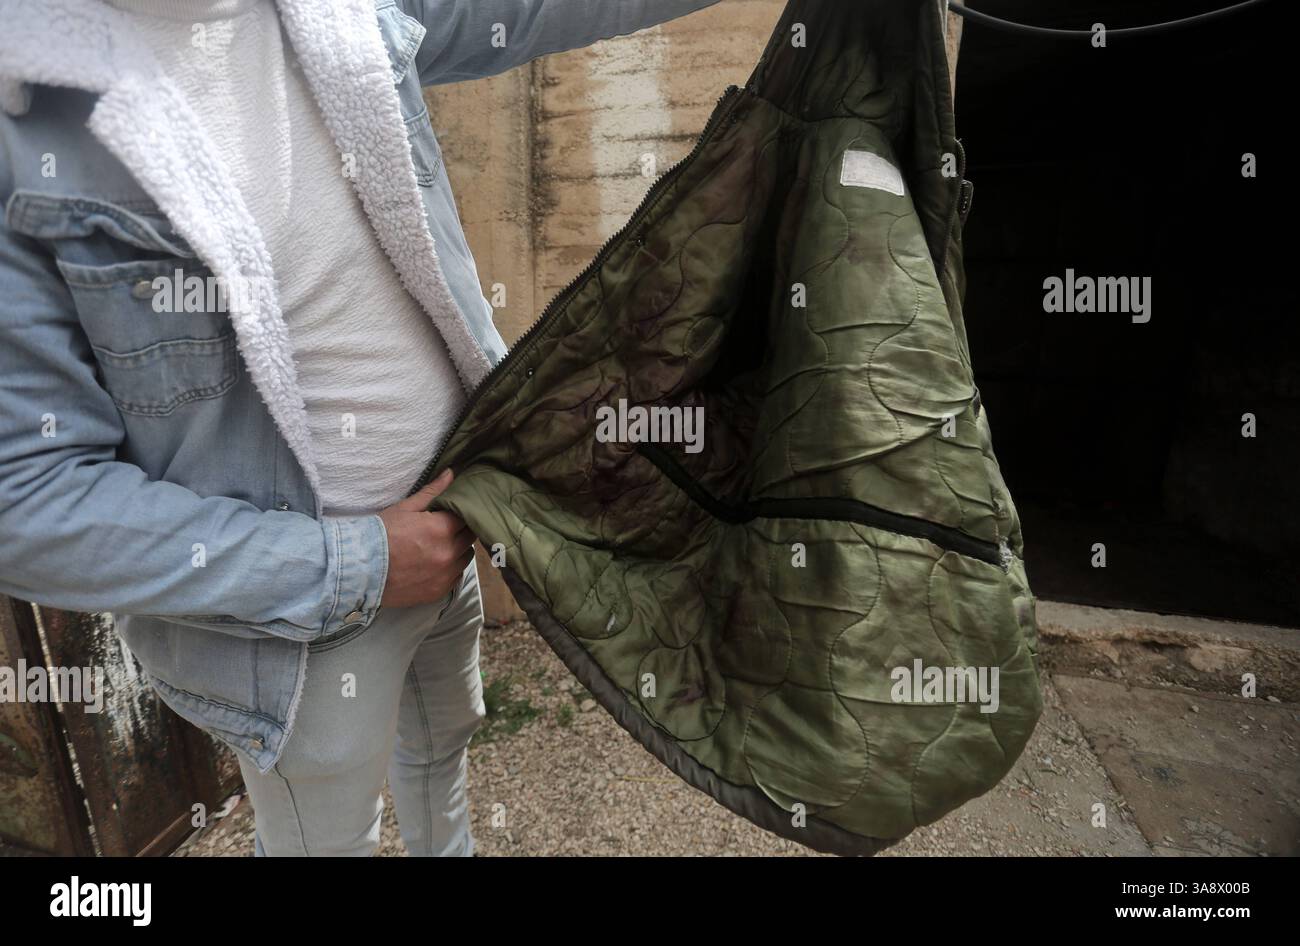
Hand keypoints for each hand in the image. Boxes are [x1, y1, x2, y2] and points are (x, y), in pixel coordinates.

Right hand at [378, 469, 474, 607]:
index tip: (452, 512)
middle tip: (447, 528)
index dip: (460, 512)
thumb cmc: (380, 534)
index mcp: (441, 529)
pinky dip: (451, 569)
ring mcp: (444, 575)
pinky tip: (436, 564)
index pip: (466, 516)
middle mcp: (448, 553)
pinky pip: (456, 577)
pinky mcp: (438, 592)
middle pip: (470, 537)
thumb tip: (452, 473)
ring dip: (459, 550)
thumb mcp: (405, 508)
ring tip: (441, 546)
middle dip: (461, 530)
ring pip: (466, 558)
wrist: (359, 569)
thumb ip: (432, 492)